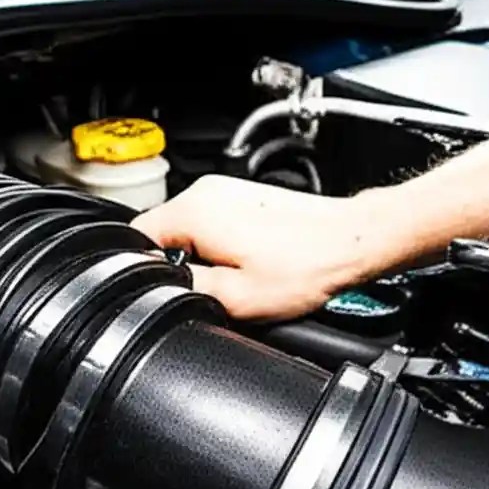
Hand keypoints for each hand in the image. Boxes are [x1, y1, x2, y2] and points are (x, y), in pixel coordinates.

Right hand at [131, 175, 374, 320]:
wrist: (350, 242)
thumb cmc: (306, 265)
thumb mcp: (234, 299)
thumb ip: (186, 291)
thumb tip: (163, 288)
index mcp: (194, 211)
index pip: (137, 237)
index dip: (146, 270)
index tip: (169, 288)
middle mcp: (206, 192)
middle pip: (163, 231)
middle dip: (178, 264)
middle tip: (211, 287)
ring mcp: (226, 190)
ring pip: (188, 228)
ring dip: (201, 255)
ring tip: (235, 274)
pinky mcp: (244, 197)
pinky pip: (212, 223)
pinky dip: (220, 245)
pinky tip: (248, 261)